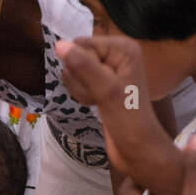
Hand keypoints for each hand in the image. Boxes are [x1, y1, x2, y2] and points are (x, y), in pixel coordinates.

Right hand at [56, 37, 167, 178]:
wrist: (137, 150)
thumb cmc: (128, 120)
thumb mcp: (106, 90)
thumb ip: (84, 66)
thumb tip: (58, 44)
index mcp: (122, 47)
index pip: (80, 45)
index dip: (81, 66)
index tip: (96, 85)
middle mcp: (116, 53)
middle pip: (76, 57)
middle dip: (80, 80)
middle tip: (98, 96)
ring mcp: (108, 69)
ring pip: (74, 72)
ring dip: (81, 90)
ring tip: (98, 102)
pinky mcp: (102, 84)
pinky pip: (79, 83)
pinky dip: (83, 95)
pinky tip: (95, 104)